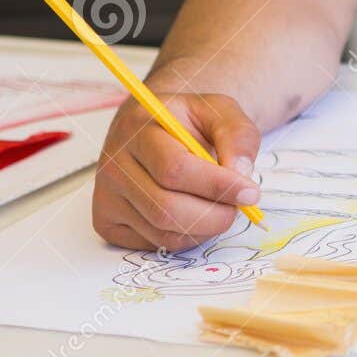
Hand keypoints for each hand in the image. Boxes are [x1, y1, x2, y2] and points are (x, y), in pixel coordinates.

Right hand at [92, 92, 261, 251]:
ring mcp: (106, 196)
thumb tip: (241, 175)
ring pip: (164, 232)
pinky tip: (193, 214)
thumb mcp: (220, 112)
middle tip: (239, 207)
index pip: (174, 169)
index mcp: (137, 128)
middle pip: (167, 209)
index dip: (217, 186)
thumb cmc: (189, 122)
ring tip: (217, 206)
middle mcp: (113, 164)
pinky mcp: (107, 222)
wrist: (155, 129)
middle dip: (215, 215)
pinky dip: (187, 237)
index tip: (250, 193)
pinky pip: (156, 244)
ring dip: (204, 228)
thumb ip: (237, 136)